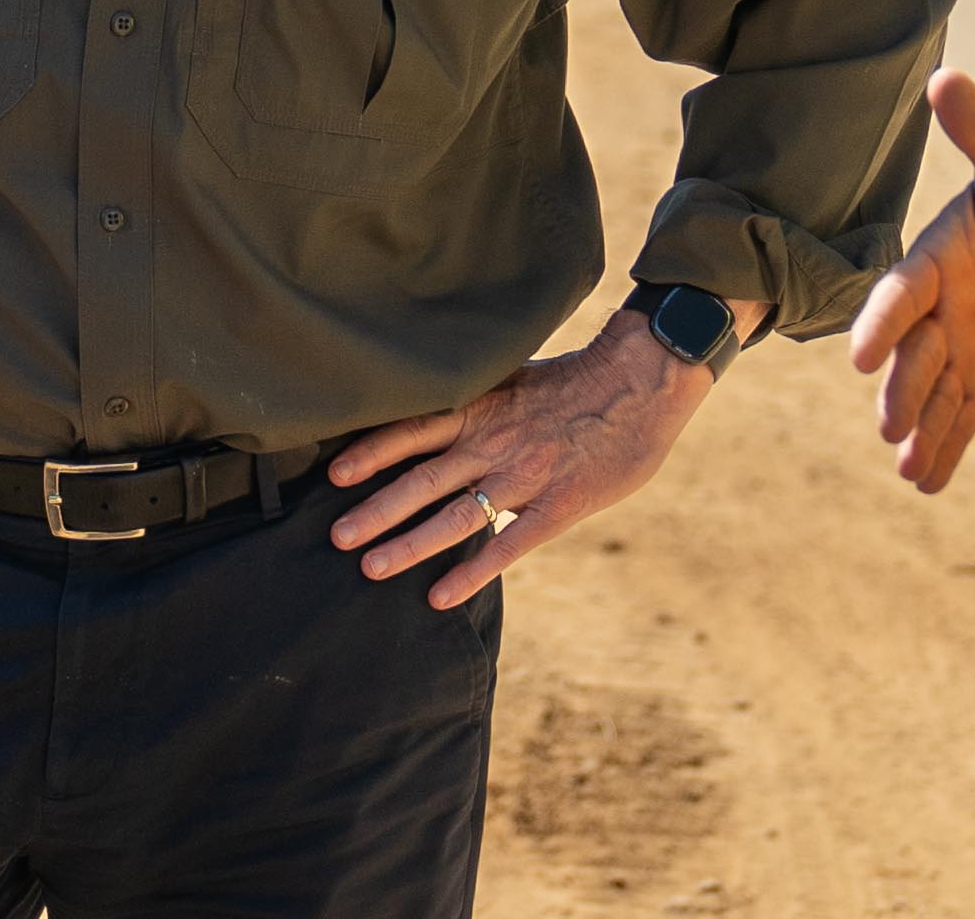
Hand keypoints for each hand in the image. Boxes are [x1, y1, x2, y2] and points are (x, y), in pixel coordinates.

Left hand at [326, 299, 755, 609]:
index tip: (333, 474)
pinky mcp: (557, 507)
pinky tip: (440, 598)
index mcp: (482, 407)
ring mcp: (525, 477)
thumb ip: (479, 400)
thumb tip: (440, 410)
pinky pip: (507, 545)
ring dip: (410, 544)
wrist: (640, 382)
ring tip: (371, 569)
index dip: (371, 451)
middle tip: (335, 536)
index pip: (413, 429)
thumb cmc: (578, 379)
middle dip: (376, 510)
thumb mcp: (516, 375)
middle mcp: (493, 443)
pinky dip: (472, 573)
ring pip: (455, 516)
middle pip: (423, 480)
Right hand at [847, 70, 974, 491]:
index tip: (862, 356)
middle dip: (901, 390)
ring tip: (907, 466)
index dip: (882, 324)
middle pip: (911, 355)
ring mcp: (953, 352)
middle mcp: (935, 313)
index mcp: (934, 262)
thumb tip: (946, 76)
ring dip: (918, 429)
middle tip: (890, 423)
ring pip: (931, 395)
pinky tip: (929, 482)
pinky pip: (958, 419)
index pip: (901, 294)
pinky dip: (944, 449)